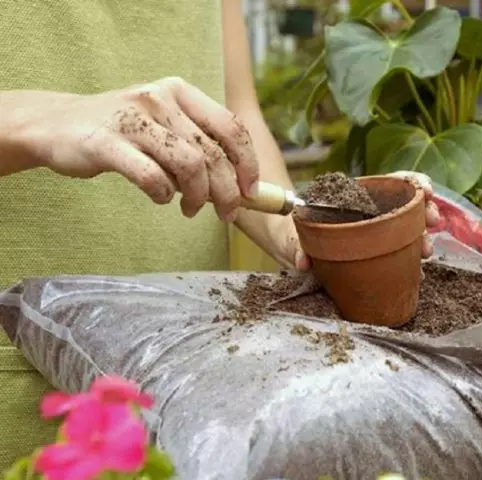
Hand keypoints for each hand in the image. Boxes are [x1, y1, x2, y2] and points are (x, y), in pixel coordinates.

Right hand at [10, 77, 258, 219]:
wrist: (58, 125)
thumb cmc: (123, 133)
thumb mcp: (165, 126)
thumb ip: (198, 146)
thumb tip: (239, 186)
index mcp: (181, 92)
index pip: (231, 127)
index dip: (248, 163)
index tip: (251, 191)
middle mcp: (160, 99)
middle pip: (213, 154)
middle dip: (227, 192)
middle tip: (225, 213)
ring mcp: (133, 119)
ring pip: (189, 166)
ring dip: (198, 196)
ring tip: (191, 209)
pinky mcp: (107, 142)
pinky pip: (152, 177)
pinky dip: (163, 194)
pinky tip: (160, 198)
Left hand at [275, 171, 440, 271]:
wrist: (289, 247)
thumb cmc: (291, 232)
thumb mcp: (290, 236)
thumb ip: (295, 246)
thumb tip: (302, 262)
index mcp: (353, 197)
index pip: (389, 182)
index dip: (411, 181)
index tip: (426, 189)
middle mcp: (368, 212)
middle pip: (404, 205)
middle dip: (424, 210)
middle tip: (433, 221)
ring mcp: (373, 232)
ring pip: (405, 229)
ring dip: (422, 235)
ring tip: (427, 250)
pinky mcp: (374, 253)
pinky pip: (398, 250)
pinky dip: (411, 255)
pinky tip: (419, 266)